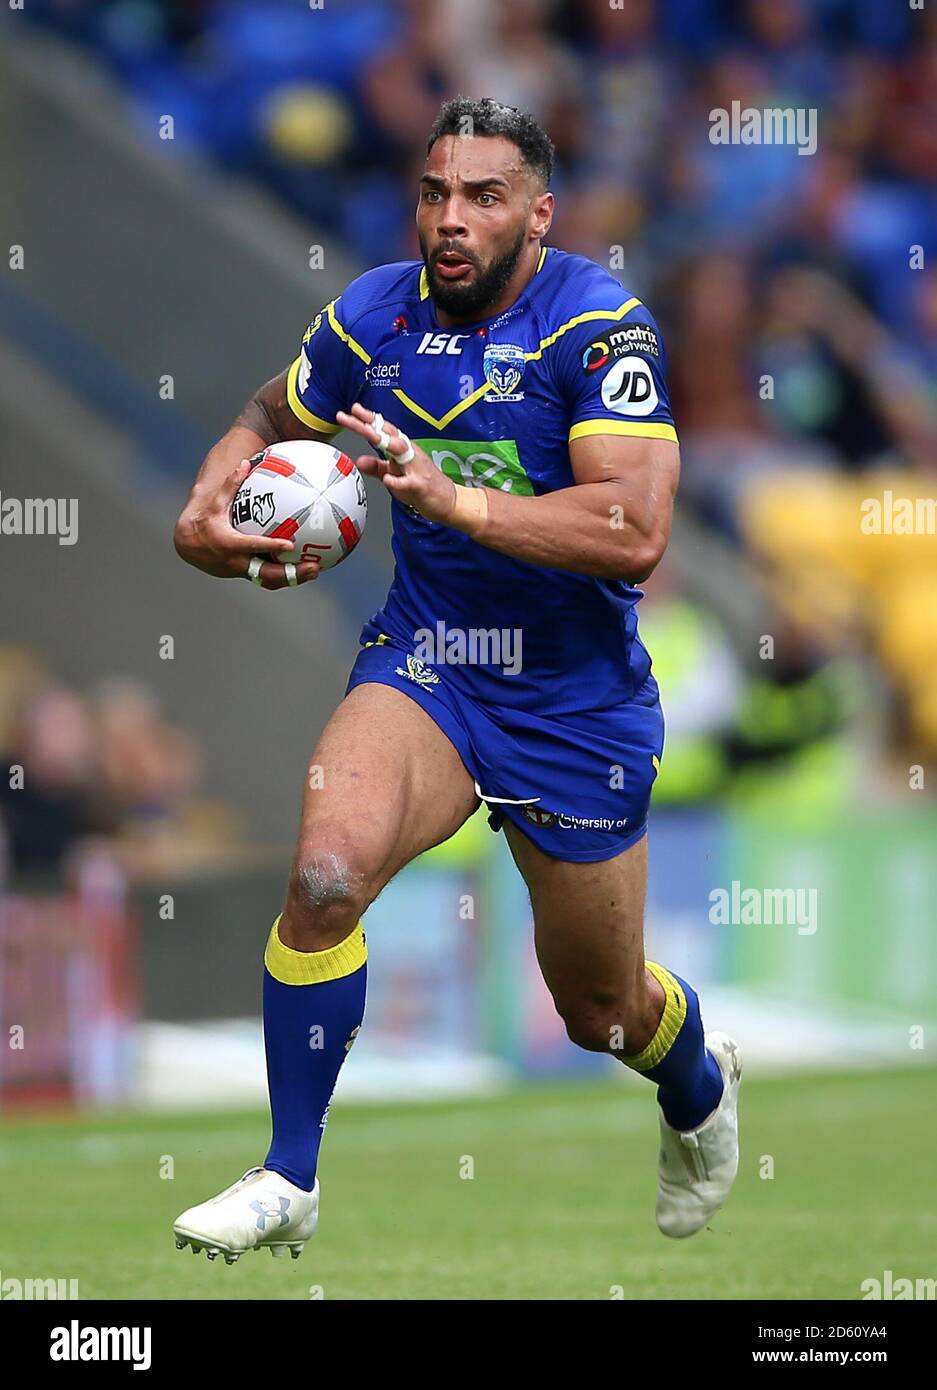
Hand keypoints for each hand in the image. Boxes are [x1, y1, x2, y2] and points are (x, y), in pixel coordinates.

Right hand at [173, 458, 321, 588]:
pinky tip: (304, 568)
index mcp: (228, 544)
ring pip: (268, 580)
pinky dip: (284, 575)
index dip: (270, 546)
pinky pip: (267, 578)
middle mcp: (236, 562)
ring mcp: (241, 572)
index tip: (290, 545)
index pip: (252, 546)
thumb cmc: (204, 520)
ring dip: (292, 578)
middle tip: (312, 567)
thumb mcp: (215, 503)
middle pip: (266, 574)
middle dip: (290, 574)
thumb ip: (230, 485)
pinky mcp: (245, 574)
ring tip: (314, 570)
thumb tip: (244, 463)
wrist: (188, 545)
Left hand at [335, 403, 456, 524]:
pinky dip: (398, 481)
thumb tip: (359, 460)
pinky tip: (388, 480)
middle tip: (351, 415)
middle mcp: (409, 453)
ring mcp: (416, 468)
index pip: (383, 430)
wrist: (448, 500)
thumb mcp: (395, 474)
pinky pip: (409, 482)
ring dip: (385, 441)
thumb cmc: (421, 485)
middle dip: (370, 424)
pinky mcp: (421, 486)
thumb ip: (376, 467)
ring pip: (401, 450)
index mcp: (402, 448)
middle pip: (388, 434)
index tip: (354, 409)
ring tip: (369, 434)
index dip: (369, 418)